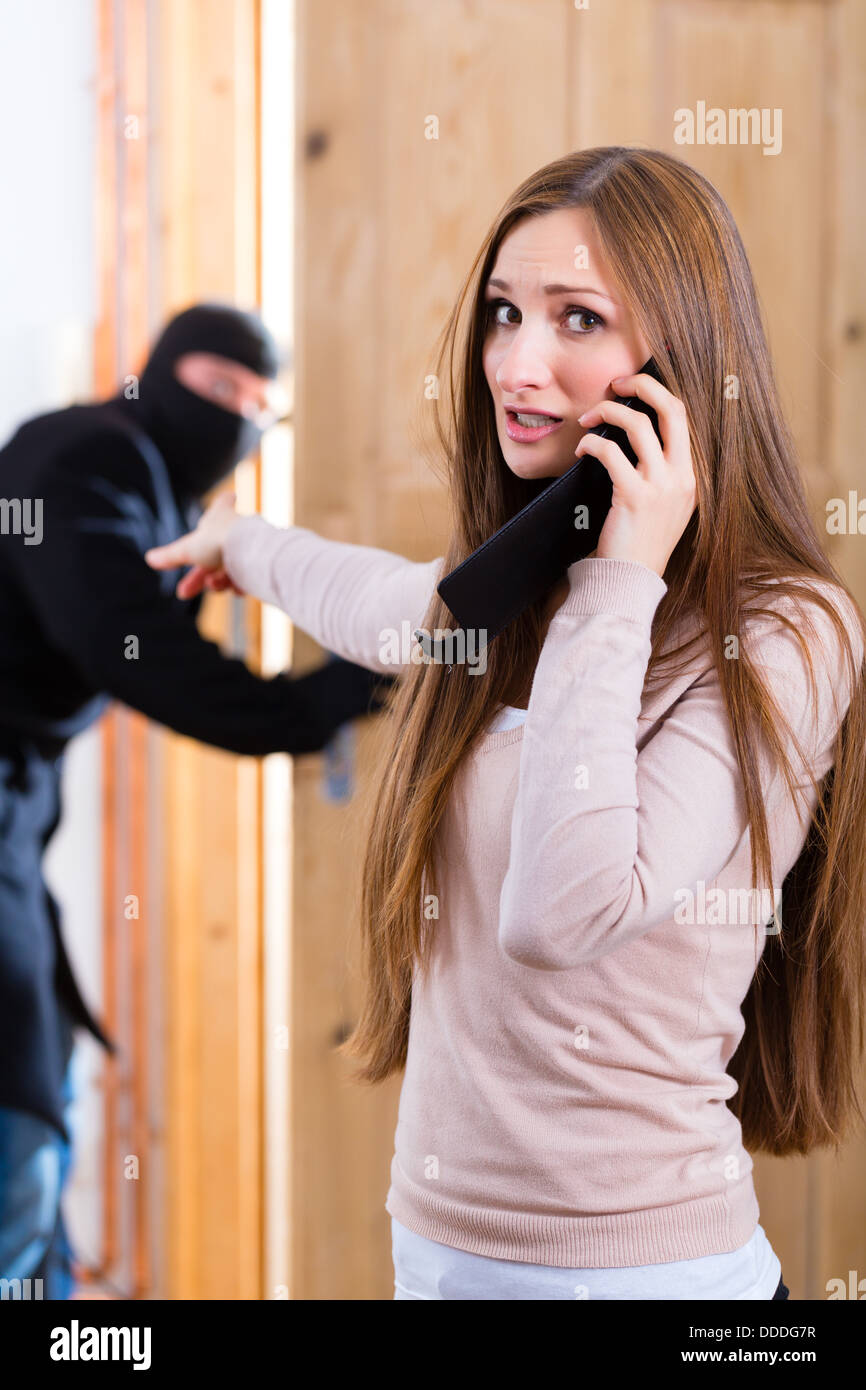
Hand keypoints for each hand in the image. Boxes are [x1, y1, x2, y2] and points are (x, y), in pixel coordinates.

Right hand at [144, 489, 242, 598]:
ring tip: (216, 584)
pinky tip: (237, 589)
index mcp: (220, 516)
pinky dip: (238, 586)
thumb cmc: (217, 542)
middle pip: (215, 555)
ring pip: (229, 570)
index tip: (231, 495)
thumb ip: (170, 556)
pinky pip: (246, 578)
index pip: (222, 504)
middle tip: (182, 593)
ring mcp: (251, 547)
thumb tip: (149, 558)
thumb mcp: (187, 550)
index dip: (223, 501)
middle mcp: (237, 529)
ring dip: (218, 582)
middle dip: (198, 577)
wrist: (252, 554)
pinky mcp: (262, 564)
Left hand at [574, 371, 696, 578]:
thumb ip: (660, 472)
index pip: (682, 418)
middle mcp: (683, 476)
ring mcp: (662, 486)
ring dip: (607, 412)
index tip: (632, 388)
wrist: (632, 579)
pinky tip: (582, 449)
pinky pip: (610, 452)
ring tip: (588, 417)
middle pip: (672, 409)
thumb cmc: (640, 542)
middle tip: (616, 383)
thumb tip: (633, 433)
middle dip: (643, 385)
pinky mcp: (635, 496)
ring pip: (638, 424)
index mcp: (692, 475)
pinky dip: (591, 444)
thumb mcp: (664, 505)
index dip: (658, 394)